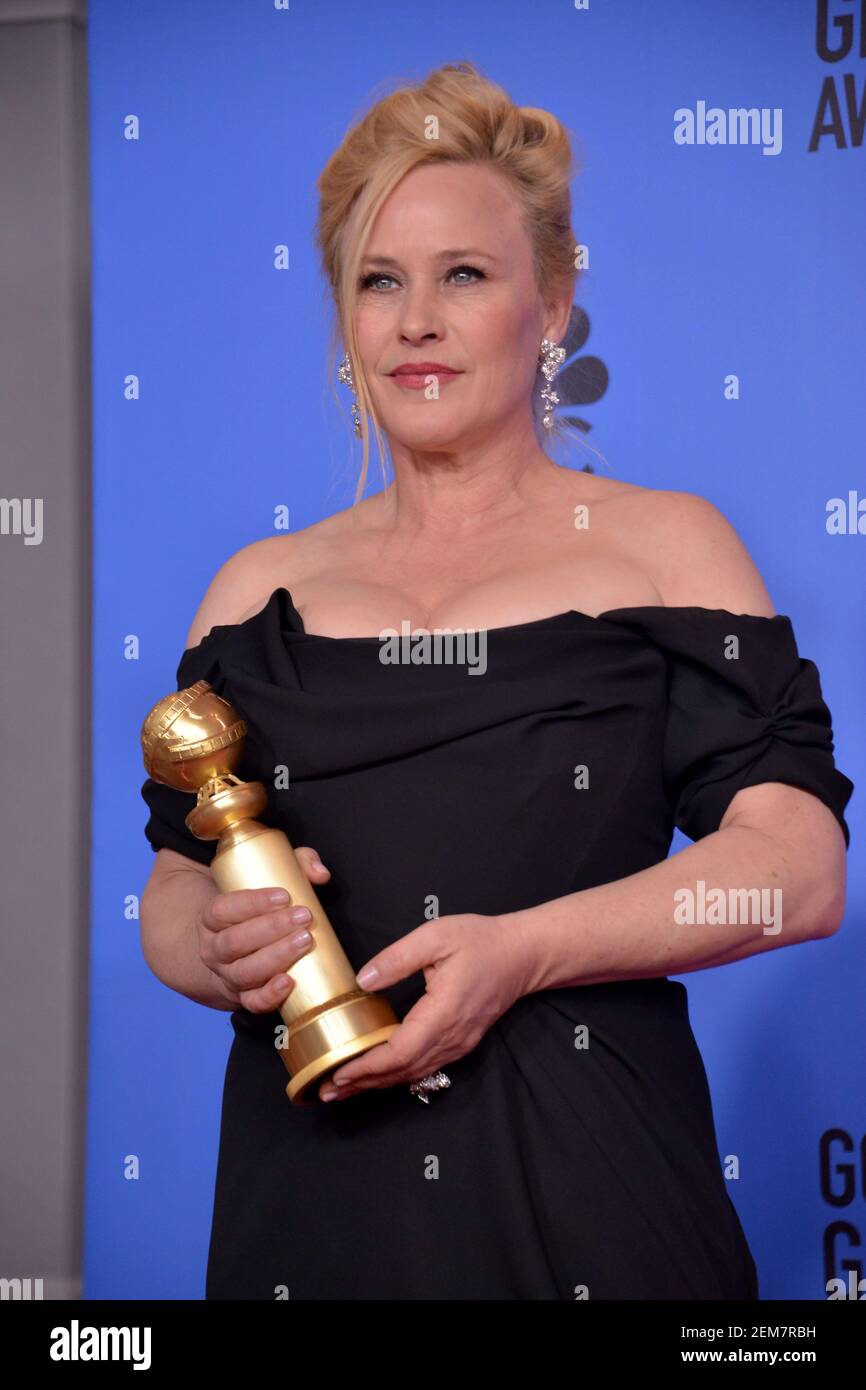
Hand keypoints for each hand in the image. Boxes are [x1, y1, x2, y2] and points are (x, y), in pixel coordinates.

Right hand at [196, 846, 330, 1012]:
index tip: (284, 895)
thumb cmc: (255, 910)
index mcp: (212, 919)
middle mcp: (214, 949)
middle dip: (272, 928)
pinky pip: (252, 1002)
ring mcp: (227, 975)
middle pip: (235, 942)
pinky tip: (289, 983)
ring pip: (245, 971)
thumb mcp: (263, 881)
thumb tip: (320, 873)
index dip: (252, 902)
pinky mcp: (243, 997)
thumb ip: (295, 866)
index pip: (222, 909)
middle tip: (303, 916)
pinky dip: (269, 996)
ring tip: (305, 940)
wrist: (231, 949)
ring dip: (276, 957)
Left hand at [319, 912, 533, 1100]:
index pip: (399, 1052)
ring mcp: (459, 1043)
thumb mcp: (435, 937)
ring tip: (345, 1088)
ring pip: (413, 1073)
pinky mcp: (461, 1042)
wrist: (524, 954)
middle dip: (363, 1082)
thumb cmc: (481, 941)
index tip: (337, 1073)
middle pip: (402, 1071)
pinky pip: (425, 1066)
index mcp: (444, 1013)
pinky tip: (380, 1074)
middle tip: (327, 1090)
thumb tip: (363, 980)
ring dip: (378, 1083)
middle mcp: (452, 1037)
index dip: (366, 1067)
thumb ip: (397, 958)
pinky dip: (398, 1074)